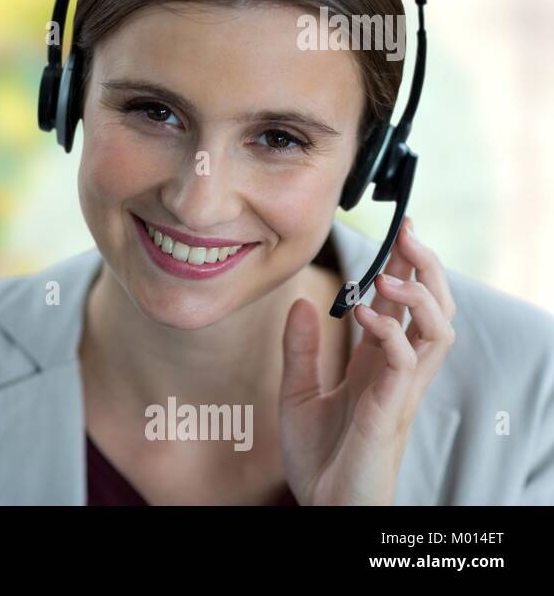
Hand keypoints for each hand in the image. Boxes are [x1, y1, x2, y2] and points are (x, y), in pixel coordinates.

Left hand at [278, 216, 457, 504]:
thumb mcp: (297, 393)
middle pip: (436, 308)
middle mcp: (399, 373)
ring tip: (391, 273)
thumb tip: (300, 303)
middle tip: (409, 232)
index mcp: (380, 364)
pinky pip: (406, 364)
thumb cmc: (319, 457)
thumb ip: (301, 349)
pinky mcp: (390, 411)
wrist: (321, 505)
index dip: (407, 267)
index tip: (400, 230)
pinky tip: (368, 316)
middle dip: (427, 267)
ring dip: (419, 295)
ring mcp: (400, 391)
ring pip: (438, 330)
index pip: (406, 305)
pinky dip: (392, 333)